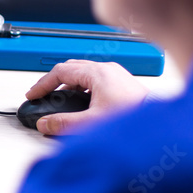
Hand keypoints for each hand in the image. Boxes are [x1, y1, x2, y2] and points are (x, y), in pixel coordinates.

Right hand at [24, 60, 147, 135]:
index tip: (33, 94)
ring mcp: (116, 74)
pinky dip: (82, 88)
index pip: (60, 71)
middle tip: (43, 95)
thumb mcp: (91, 122)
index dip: (43, 84)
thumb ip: (64, 123)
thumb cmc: (133, 118)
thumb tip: (45, 124)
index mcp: (97, 73)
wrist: (159, 124)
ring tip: (61, 100)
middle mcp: (107, 69)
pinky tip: (82, 103)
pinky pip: (95, 79)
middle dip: (54, 82)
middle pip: (71, 68)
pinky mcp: (122, 83)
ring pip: (83, 73)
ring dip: (68, 85)